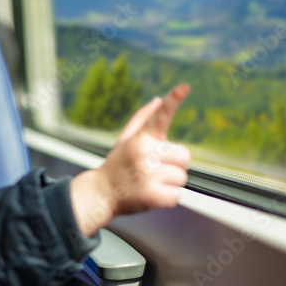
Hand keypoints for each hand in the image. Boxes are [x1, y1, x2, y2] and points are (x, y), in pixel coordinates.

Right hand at [70, 84, 192, 236]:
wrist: (100, 194)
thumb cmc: (117, 165)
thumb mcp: (126, 140)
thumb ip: (143, 119)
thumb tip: (158, 100)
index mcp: (140, 139)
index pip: (161, 117)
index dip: (174, 100)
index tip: (184, 87)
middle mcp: (144, 155)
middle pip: (185, 156)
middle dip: (174, 164)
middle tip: (154, 170)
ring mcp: (148, 176)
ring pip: (182, 177)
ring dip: (170, 183)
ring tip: (149, 183)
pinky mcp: (153, 196)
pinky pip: (177, 195)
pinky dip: (167, 198)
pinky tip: (150, 195)